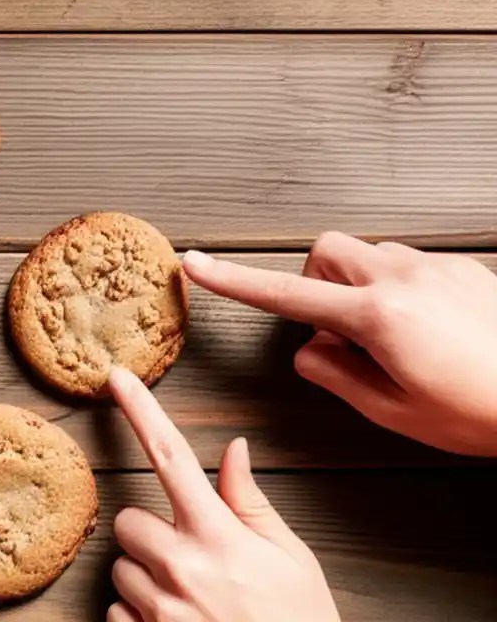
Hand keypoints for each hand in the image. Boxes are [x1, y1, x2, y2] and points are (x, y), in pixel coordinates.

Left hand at [107, 368, 340, 621]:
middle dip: (153, 533)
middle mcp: (180, 567)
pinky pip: (117, 612)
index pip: (171, 457)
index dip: (141, 410)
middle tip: (194, 559)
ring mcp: (158, 609)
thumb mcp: (292, 559)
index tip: (116, 377)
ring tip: (195, 601)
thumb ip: (250, 503)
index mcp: (219, 536)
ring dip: (146, 578)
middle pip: (129, 520)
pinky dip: (140, 617)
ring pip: (120, 569)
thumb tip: (232, 450)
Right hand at [184, 234, 496, 455]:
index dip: (234, 282)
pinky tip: (430, 330)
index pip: (286, 295)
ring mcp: (439, 267)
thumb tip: (310, 350)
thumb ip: (336, 375)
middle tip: (340, 330)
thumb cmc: (483, 414)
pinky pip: (411, 263)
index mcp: (379, 317)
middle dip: (317, 280)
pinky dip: (400, 289)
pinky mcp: (467, 268)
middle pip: (328, 250)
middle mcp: (406, 279)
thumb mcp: (394, 412)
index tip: (196, 265)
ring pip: (370, 254)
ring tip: (392, 336)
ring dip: (360, 284)